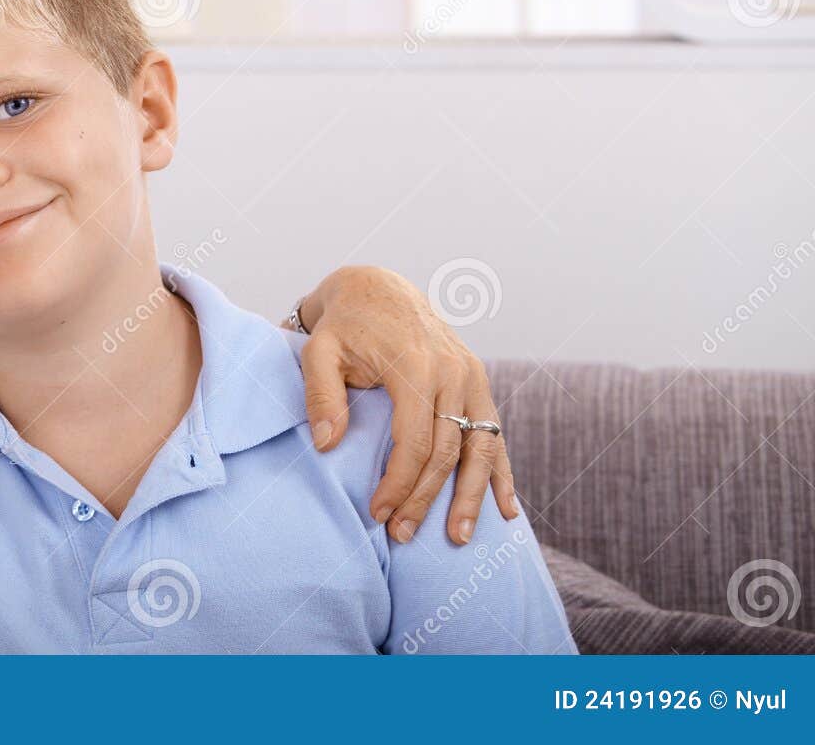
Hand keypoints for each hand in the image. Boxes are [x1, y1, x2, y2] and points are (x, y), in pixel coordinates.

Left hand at [294, 265, 517, 544]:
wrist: (376, 288)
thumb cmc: (343, 325)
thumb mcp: (319, 351)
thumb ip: (321, 395)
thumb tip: (327, 444)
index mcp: (415, 365)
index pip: (415, 441)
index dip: (399, 483)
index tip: (377, 513)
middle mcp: (453, 371)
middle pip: (448, 451)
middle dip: (426, 498)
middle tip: (402, 534)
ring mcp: (471, 376)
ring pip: (481, 447)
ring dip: (472, 497)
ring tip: (459, 538)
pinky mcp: (477, 381)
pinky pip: (495, 432)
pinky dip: (502, 472)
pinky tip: (506, 509)